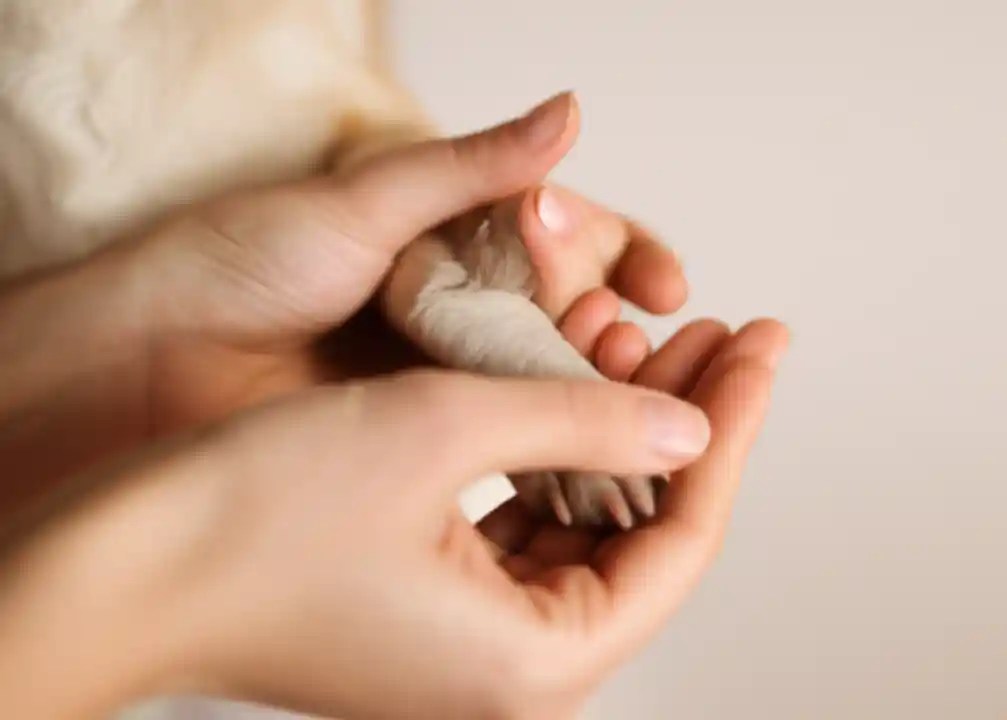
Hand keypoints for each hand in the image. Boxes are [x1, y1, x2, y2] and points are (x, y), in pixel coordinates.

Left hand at [0, 93, 684, 499]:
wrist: (145, 369)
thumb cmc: (236, 266)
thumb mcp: (364, 203)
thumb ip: (474, 168)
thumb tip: (569, 113)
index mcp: (452, 237)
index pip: (568, 239)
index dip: (624, 257)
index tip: (664, 285)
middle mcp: (459, 305)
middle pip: (573, 311)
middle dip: (614, 320)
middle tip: (625, 332)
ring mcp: (446, 375)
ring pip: (549, 376)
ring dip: (594, 379)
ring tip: (614, 380)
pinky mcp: (425, 436)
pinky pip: (509, 434)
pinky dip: (553, 436)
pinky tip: (582, 446)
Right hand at [0, 318, 787, 718]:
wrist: (114, 569)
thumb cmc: (248, 520)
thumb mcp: (440, 430)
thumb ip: (583, 418)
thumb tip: (687, 420)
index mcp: (535, 662)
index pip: (682, 538)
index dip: (731, 430)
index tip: (759, 348)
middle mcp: (516, 677)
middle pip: (646, 533)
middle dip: (688, 424)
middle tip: (729, 335)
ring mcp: (477, 652)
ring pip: (593, 528)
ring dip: (626, 433)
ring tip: (663, 341)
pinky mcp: (439, 616)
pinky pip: (533, 534)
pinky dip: (563, 460)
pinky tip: (583, 389)